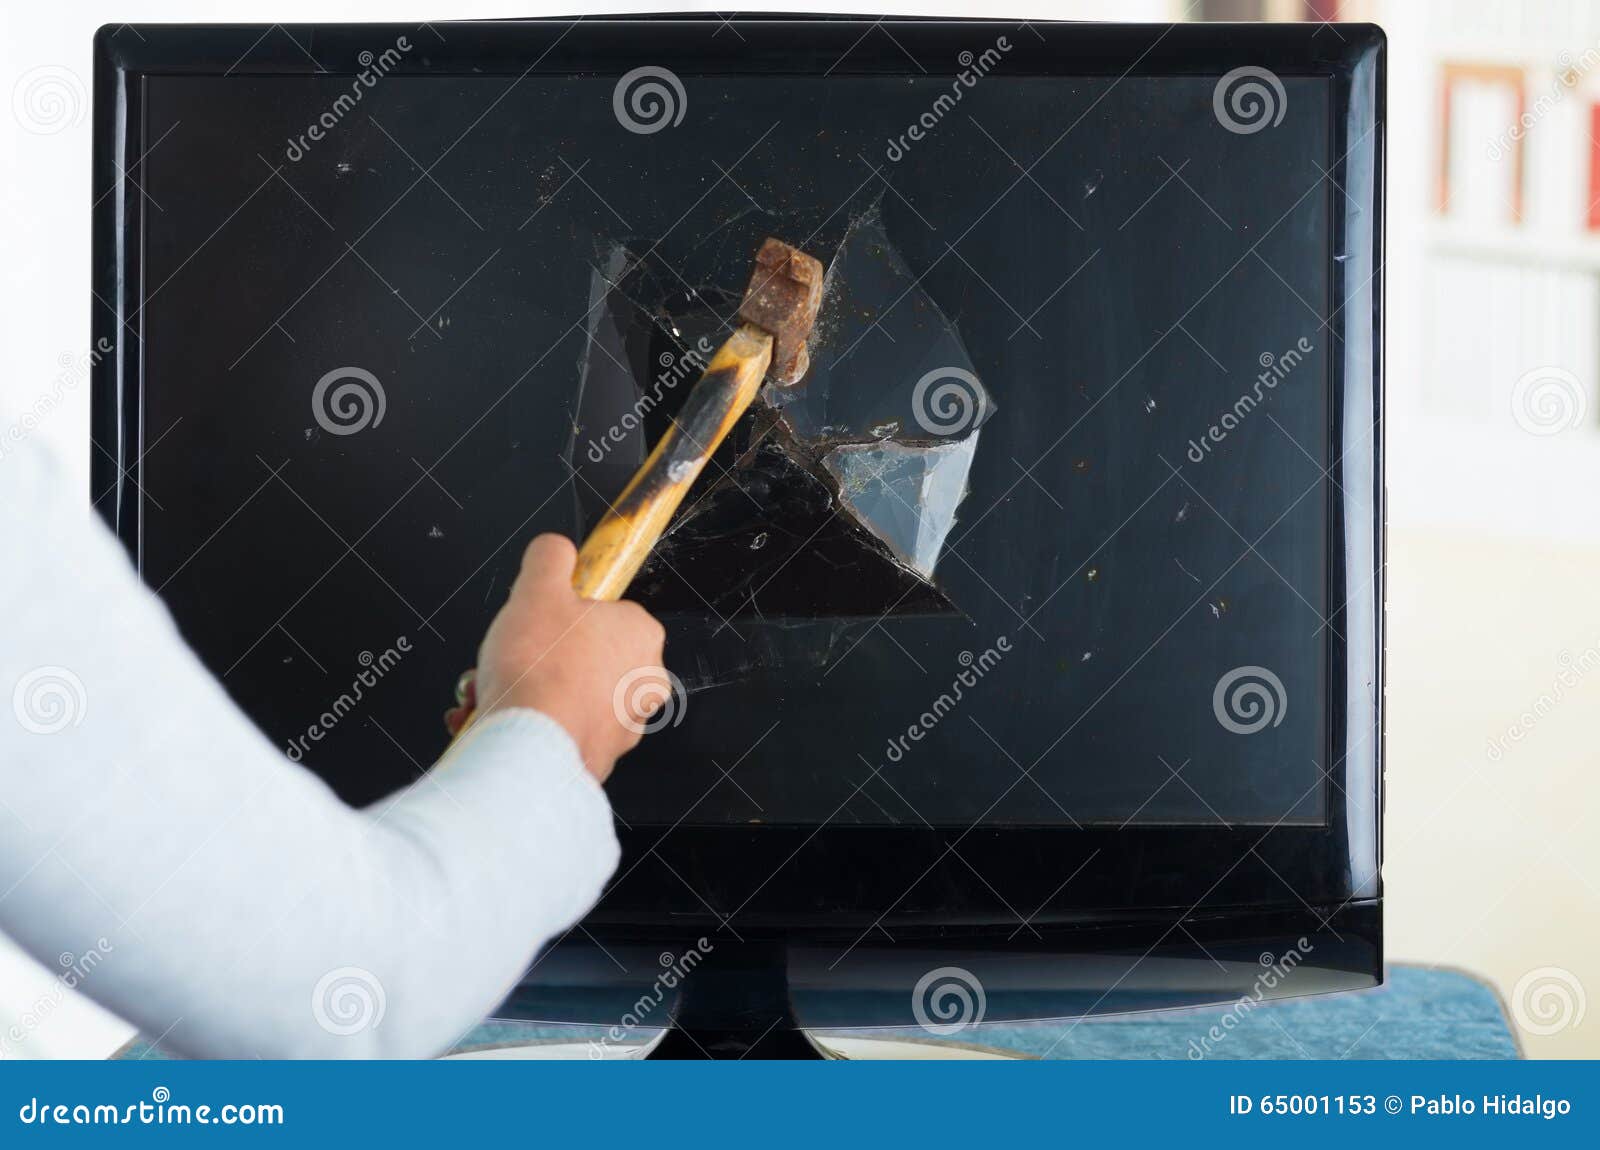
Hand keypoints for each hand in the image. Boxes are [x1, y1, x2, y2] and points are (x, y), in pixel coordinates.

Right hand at [461, 534, 667, 782]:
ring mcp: (623, 725)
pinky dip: (529, 725)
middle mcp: (643, 682)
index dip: (560, 613)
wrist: (528, 748)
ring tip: (491, 691)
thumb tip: (556, 549)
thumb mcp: (537, 588)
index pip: (603, 610)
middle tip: (505, 658)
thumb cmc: (539, 671)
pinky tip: (497, 720)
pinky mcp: (597, 757)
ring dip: (526, 692)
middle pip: (581, 656)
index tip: (536, 621)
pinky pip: (558, 732)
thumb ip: (551, 557)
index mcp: (640, 634)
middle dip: (536, 658)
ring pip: (566, 696)